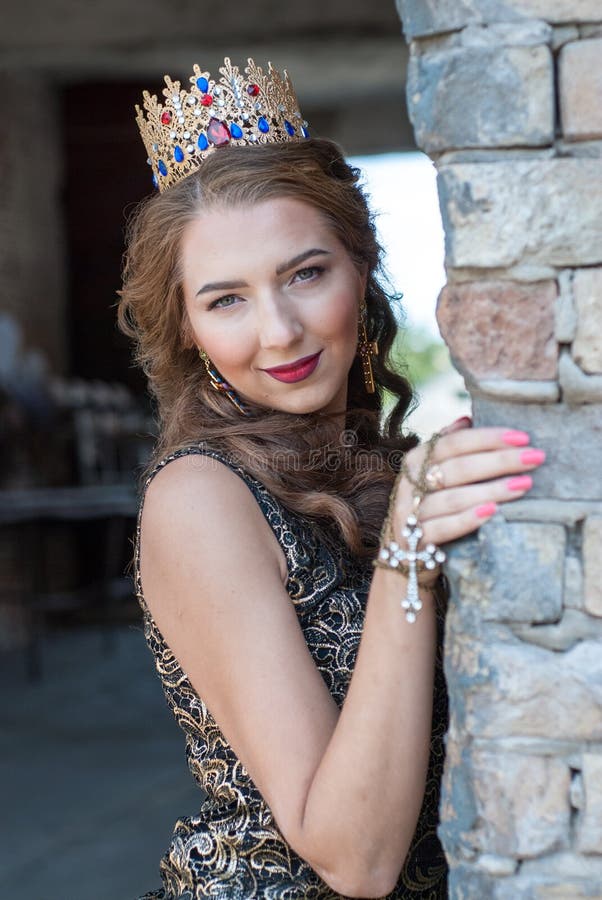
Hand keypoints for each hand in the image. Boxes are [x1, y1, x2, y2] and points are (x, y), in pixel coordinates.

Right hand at [392, 420, 544, 549]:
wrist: (403, 555)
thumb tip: (469, 417)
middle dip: (500, 461)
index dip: (488, 438)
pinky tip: (493, 512)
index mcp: (416, 460)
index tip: (523, 437)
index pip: (454, 442)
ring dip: (491, 490)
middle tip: (536, 458)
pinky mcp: (413, 542)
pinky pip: (442, 528)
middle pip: (457, 468)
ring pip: (453, 498)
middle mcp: (409, 484)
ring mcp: (408, 514)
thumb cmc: (430, 507)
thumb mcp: (432, 474)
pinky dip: (468, 519)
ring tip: (524, 485)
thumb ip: (448, 447)